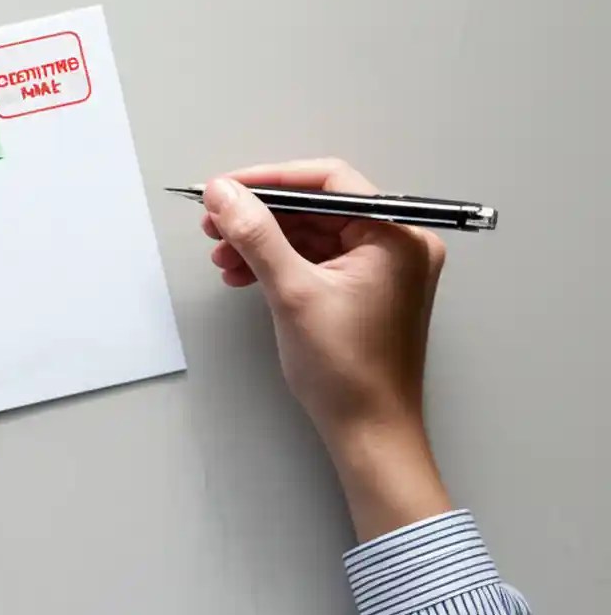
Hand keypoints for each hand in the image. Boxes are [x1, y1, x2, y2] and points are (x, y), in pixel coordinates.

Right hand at [200, 159, 451, 539]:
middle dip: (261, 215)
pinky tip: (243, 274)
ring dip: (263, 241)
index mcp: (397, 235)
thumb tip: (224, 193)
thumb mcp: (292, 293)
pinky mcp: (366, 291)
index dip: (270, 180)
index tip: (225, 189)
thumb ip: (257, 235)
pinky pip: (317, 260)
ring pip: (312, 235)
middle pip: (318, 207)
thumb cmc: (347, 372)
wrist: (369, 434)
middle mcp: (399, 244)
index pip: (328, 181)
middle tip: (214, 222)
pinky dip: (279, 263)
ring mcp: (384, 269)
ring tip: (221, 255)